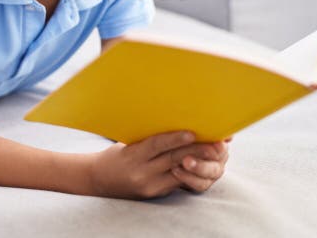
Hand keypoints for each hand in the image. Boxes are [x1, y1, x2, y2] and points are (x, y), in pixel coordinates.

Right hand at [88, 131, 226, 199]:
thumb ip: (148, 137)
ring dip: (199, 161)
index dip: (175, 138)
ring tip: (216, 153)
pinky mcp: (155, 193)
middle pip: (173, 159)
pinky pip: (176, 181)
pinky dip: (190, 171)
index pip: (156, 145)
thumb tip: (175, 122)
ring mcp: (149, 185)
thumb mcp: (127, 142)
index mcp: (132, 155)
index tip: (192, 132)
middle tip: (217, 143)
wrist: (99, 179)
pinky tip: (203, 164)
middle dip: (197, 150)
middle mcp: (141, 172)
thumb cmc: (115, 154)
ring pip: (179, 171)